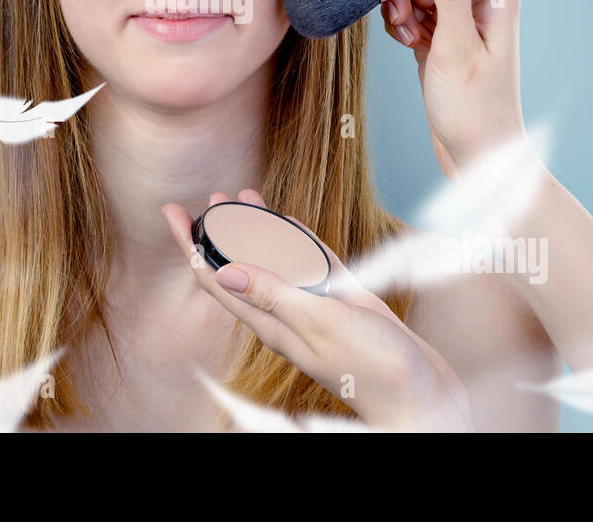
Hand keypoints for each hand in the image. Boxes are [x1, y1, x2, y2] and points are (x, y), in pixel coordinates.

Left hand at [162, 189, 473, 431]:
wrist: (422, 395)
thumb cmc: (374, 367)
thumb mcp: (321, 323)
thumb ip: (276, 295)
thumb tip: (224, 272)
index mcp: (272, 322)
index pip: (216, 279)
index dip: (190, 244)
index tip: (170, 212)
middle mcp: (286, 314)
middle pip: (240, 265)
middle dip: (219, 232)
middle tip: (207, 198)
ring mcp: (313, 308)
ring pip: (275, 261)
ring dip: (256, 230)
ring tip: (242, 198)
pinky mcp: (342, 302)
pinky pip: (311, 264)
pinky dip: (295, 240)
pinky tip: (288, 222)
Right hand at [380, 0, 528, 178]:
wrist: (476, 157)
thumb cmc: (476, 111)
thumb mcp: (457, 47)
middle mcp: (482, 4)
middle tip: (401, 2)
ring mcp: (462, 21)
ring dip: (404, 0)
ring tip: (405, 29)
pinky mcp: (443, 38)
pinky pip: (416, 11)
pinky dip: (404, 21)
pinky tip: (406, 41)